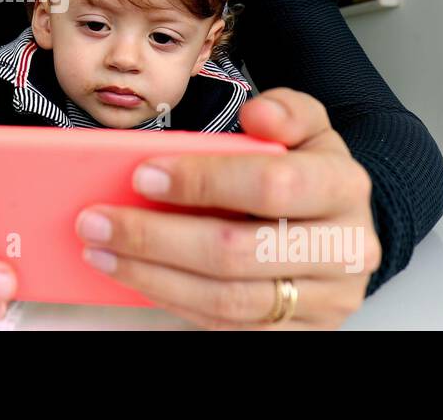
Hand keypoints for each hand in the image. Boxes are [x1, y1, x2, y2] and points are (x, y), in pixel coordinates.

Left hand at [74, 87, 379, 328]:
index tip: (143, 175)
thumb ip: (287, 110)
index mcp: (343, 186)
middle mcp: (344, 249)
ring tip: (102, 252)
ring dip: (153, 277)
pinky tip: (136, 277)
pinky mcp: (299, 332)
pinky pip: (227, 326)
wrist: (342, 227)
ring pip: (227, 299)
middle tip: (98, 221)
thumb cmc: (309, 172)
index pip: (271, 186)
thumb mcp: (306, 127)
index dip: (203, 181)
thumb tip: (258, 114)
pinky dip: (174, 301)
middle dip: (155, 238)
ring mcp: (324, 300)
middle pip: (237, 253)